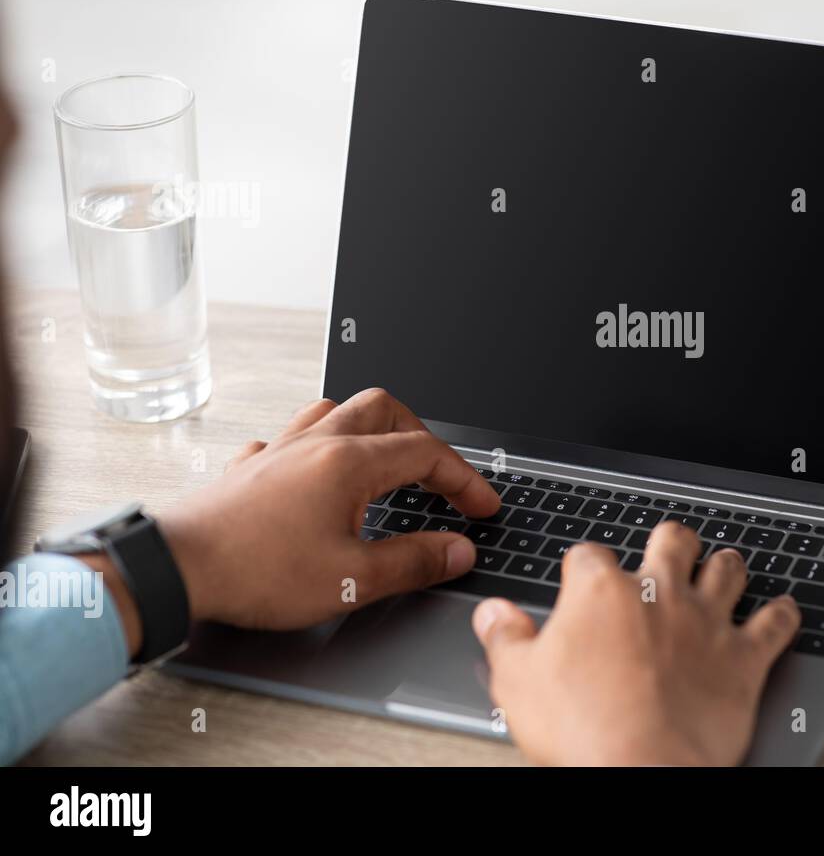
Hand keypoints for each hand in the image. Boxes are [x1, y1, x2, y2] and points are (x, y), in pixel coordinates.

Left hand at [138, 388, 498, 638]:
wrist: (176, 570)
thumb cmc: (255, 572)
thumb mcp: (352, 580)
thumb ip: (413, 562)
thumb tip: (457, 551)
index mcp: (348, 463)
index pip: (425, 453)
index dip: (464, 478)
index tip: (481, 505)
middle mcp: (315, 445)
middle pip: (383, 408)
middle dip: (422, 435)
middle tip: (438, 473)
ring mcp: (279, 452)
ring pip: (335, 410)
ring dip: (370, 428)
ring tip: (385, 460)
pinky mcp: (250, 470)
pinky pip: (289, 438)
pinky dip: (316, 448)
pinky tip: (315, 475)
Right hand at [471, 521, 800, 765]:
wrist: (643, 770)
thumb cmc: (583, 729)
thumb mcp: (518, 682)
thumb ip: (506, 639)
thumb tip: (494, 614)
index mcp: (602, 592)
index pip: (589, 556)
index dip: (585, 567)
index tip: (583, 579)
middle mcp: (660, 594)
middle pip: (671, 541)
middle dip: (670, 541)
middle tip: (668, 549)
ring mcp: (706, 622)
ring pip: (727, 569)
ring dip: (726, 566)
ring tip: (723, 566)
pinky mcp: (744, 657)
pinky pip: (776, 623)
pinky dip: (782, 615)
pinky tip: (784, 611)